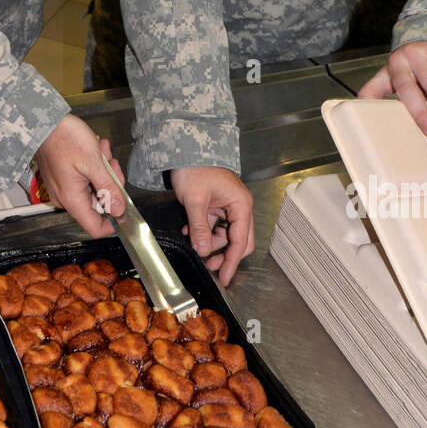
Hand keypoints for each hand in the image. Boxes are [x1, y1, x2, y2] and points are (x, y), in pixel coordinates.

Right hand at [34, 115, 125, 238]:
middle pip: (99, 204)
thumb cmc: (63, 138)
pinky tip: (95, 150)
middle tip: (111, 165)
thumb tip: (119, 209)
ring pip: (94, 189)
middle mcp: (66, 198)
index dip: (113, 221)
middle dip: (110, 183)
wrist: (44, 123)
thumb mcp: (93, 162)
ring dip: (103, 171)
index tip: (124, 205)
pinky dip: (94, 166)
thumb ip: (108, 187)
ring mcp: (64, 188)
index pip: (95, 228)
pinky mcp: (64, 178)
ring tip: (102, 152)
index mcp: (72, 199)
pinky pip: (85, 179)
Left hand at [169, 167, 253, 285]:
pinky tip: (190, 232)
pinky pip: (215, 226)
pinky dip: (204, 232)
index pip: (240, 240)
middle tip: (209, 266)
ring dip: (210, 243)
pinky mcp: (218, 206)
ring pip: (225, 235)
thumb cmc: (195, 168)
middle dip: (223, 254)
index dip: (232, 261)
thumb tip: (202, 250)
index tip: (225, 277)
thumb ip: (200, 227)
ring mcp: (229, 207)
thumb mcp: (194, 200)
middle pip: (238, 240)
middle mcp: (239, 207)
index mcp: (240, 204)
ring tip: (192, 242)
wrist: (186, 150)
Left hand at [358, 40, 426, 135]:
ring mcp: (425, 54)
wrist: (421, 41)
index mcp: (391, 68)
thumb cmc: (403, 69)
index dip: (404, 109)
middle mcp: (406, 59)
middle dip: (426, 111)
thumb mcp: (385, 78)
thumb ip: (374, 93)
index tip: (406, 126)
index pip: (397, 90)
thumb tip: (359, 114)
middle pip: (417, 88)